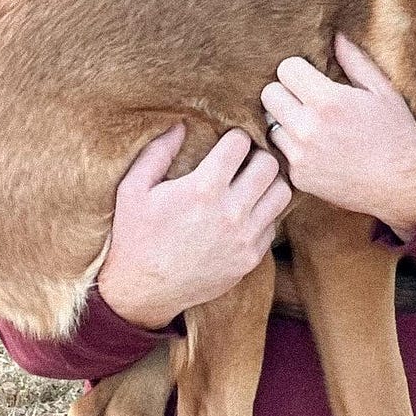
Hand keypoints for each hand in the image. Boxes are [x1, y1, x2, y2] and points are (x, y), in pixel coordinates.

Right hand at [96, 125, 291, 326]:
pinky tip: (245, 213)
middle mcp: (231, 212)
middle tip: (243, 162)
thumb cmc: (135, 236)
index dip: (234, 138)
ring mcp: (245, 238)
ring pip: (282, 193)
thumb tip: (180, 124)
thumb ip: (157, 152)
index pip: (241, 143)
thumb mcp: (133, 189)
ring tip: (251, 184)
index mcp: (203, 189)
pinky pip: (274, 224)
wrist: (144, 291)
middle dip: (257, 156)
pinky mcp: (251, 258)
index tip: (228, 143)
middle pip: (270, 164)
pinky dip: (264, 214)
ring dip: (269, 184)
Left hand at [261, 33, 415, 239]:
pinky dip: (291, 147)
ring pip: (269, 124)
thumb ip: (355, 61)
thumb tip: (336, 35)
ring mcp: (300, 155)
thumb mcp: (383, 92)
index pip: (285, 69)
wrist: (403, 187)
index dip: (299, 70)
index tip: (312, 78)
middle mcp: (308, 128)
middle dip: (285, 92)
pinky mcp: (298, 177)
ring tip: (309, 124)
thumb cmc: (398, 135)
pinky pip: (279, 151)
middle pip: (269, 94)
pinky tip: (314, 148)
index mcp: (328, 101)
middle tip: (306, 99)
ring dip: (284, 120)